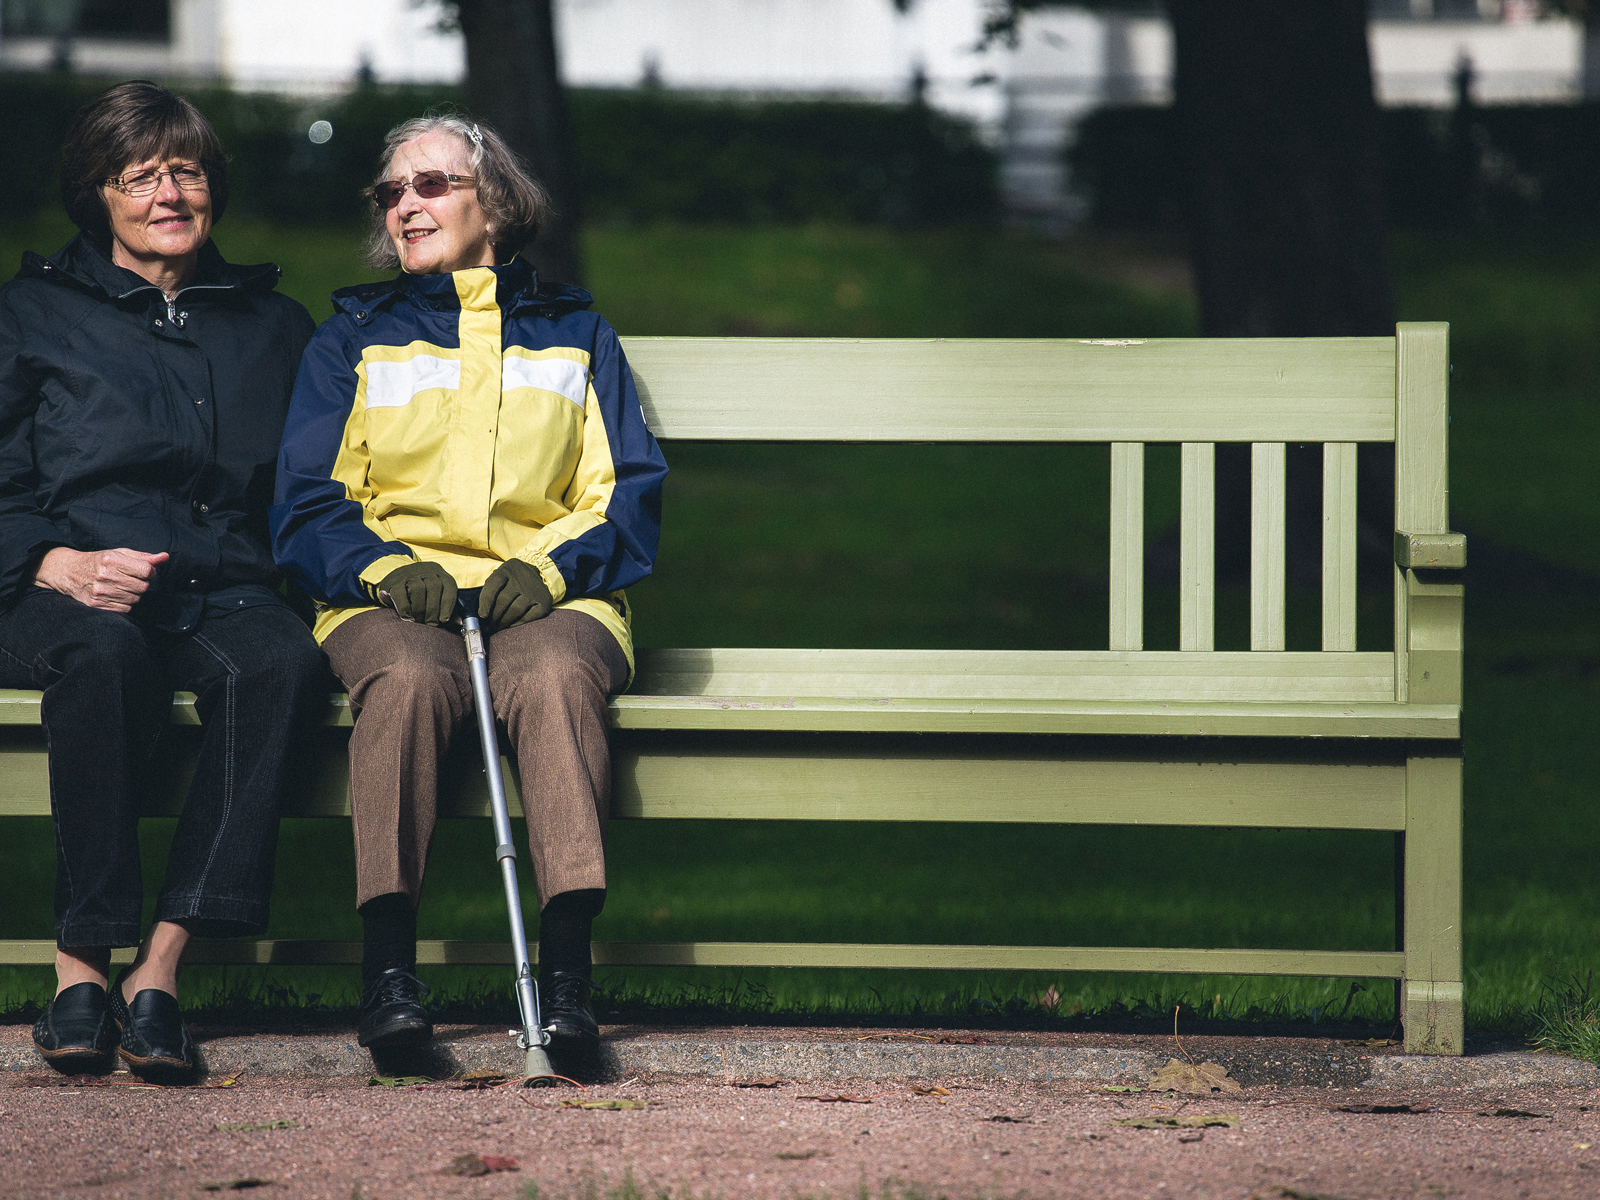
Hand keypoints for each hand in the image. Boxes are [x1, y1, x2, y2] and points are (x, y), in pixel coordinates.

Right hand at [34, 547, 168, 611]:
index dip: (150, 572)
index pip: (146, 570)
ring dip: (133, 594)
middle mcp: (105, 576)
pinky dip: (125, 603)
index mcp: (111, 559)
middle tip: (131, 579)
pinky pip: (126, 609)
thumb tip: (165, 557)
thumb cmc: (100, 562)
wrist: (69, 572)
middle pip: (143, 586)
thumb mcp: (120, 554)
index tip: (144, 571)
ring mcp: (100, 592)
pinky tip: (116, 595)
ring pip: (136, 599)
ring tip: (121, 586)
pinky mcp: (97, 605)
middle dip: (142, 583)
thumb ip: (144, 557)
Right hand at [376, 560, 457, 625]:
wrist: (394, 575)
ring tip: (419, 621)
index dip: (448, 605)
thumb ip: (446, 606)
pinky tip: (408, 618)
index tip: (444, 620)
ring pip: (418, 589)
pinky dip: (405, 609)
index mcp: (439, 573)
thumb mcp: (435, 593)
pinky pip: (400, 595)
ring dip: (420, 609)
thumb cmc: (420, 591)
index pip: (449, 586)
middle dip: (433, 609)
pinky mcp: (394, 582)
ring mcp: (409, 574)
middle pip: (434, 587)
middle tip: (431, 624)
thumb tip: (460, 623)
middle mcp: (425, 570)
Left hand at [479, 559, 553, 630]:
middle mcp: (521, 578)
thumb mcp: (502, 576)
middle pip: (504, 600)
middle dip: (493, 616)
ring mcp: (534, 591)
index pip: (494, 584)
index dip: (486, 601)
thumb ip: (490, 588)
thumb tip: (478, 613)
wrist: (540, 575)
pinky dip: (517, 623)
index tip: (482, 615)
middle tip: (487, 626)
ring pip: (515, 610)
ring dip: (503, 622)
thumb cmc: (513, 580)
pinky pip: (528, 617)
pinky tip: (511, 624)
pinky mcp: (544, 602)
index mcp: (507, 570)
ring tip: (496, 628)